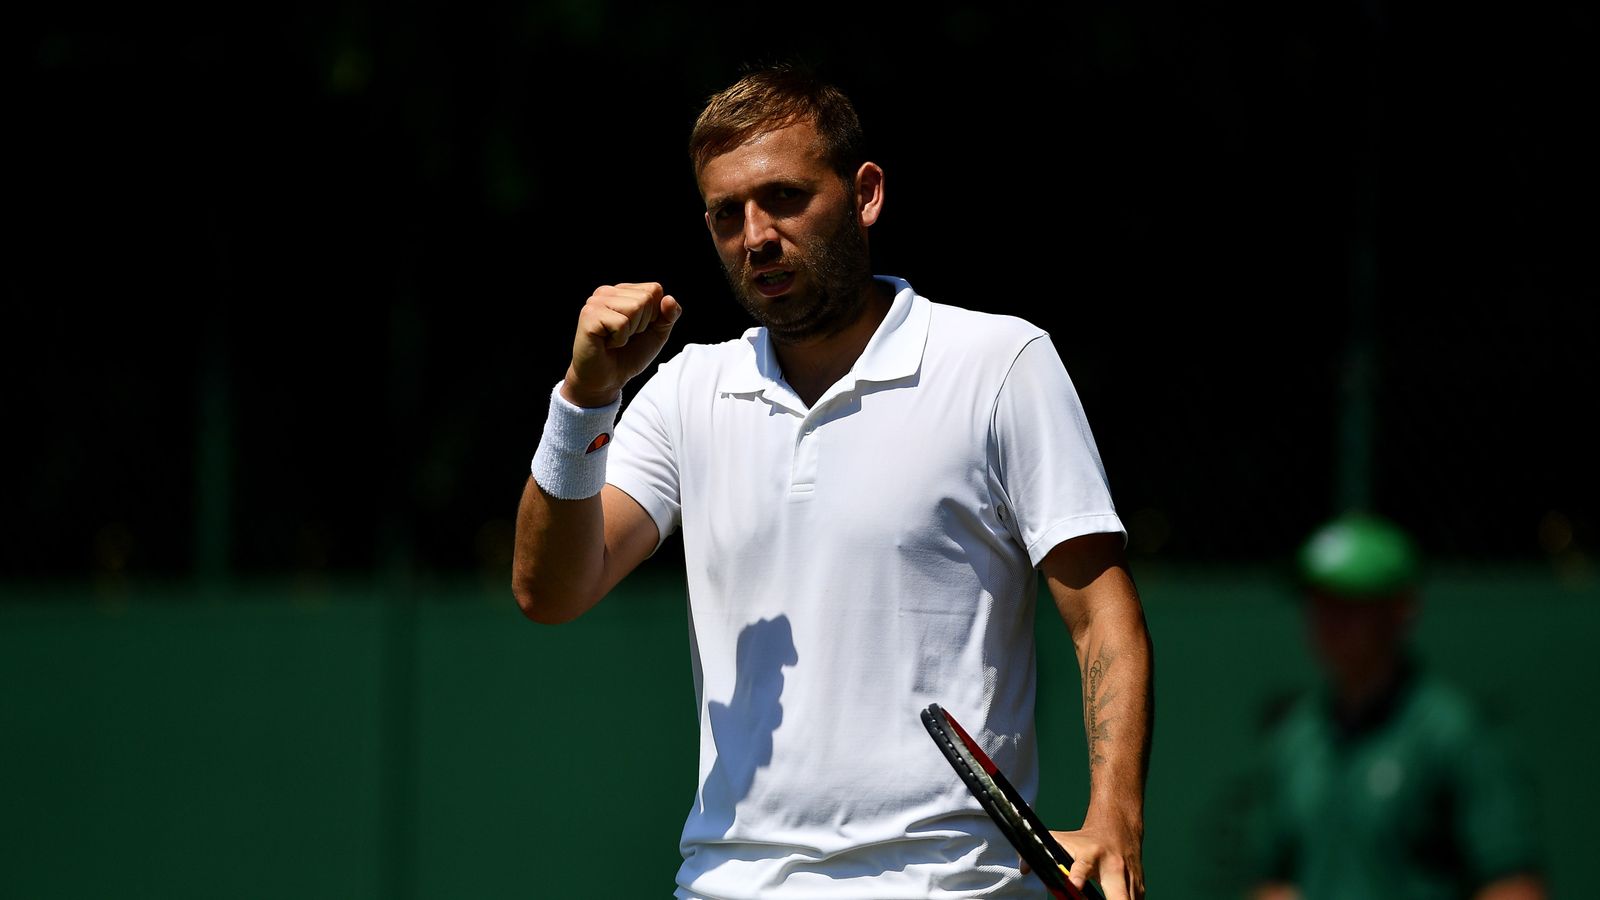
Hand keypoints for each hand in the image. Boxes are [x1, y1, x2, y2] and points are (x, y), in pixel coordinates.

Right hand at [565, 282, 681, 406]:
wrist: (607, 380)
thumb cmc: (628, 355)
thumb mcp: (657, 334)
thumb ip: (669, 315)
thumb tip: (669, 298)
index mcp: (622, 291)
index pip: (655, 289)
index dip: (654, 315)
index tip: (638, 329)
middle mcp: (606, 292)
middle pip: (646, 298)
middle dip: (643, 324)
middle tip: (624, 337)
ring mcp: (595, 302)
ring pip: (635, 307)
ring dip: (631, 332)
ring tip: (615, 339)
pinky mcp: (588, 316)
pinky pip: (621, 323)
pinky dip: (620, 340)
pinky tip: (607, 344)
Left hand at [1021, 820, 1143, 899]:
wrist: (1118, 827)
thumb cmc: (1084, 840)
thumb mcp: (1061, 840)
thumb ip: (1041, 851)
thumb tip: (1023, 869)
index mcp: (1089, 855)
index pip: (1082, 868)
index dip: (1077, 877)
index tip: (1073, 885)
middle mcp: (1113, 867)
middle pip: (1119, 896)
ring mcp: (1129, 878)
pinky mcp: (1139, 886)